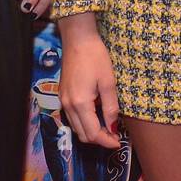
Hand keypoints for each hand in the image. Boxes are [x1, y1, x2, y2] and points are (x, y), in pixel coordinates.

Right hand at [57, 12, 120, 148]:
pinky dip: (84, 121)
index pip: (92, 134)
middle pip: (82, 135)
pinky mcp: (62, 95)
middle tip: (115, 135)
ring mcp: (63, 100)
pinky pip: (72, 117)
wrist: (77, 39)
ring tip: (107, 125)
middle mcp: (68, 106)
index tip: (118, 142)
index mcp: (80, 103)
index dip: (106, 141)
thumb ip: (110, 107)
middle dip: (99, 139)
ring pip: (76, 128)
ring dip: (91, 131)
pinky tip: (96, 113)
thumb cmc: (95, 57)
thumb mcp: (108, 82)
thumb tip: (113, 127)